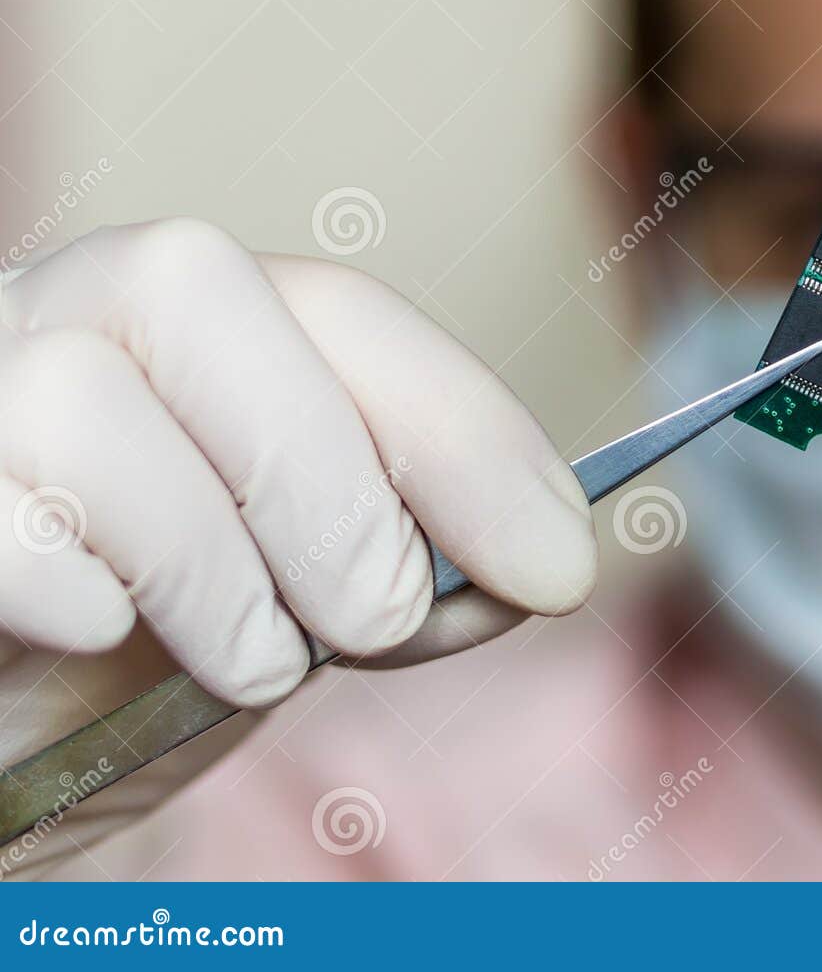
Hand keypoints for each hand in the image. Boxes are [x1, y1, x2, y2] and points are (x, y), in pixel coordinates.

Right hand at [0, 219, 595, 873]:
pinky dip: (72, 591)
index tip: (559, 563)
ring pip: (82, 400)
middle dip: (335, 483)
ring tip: (248, 662)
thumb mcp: (314, 597)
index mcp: (189, 318)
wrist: (14, 737)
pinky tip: (101, 639)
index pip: (338, 309)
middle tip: (379, 621)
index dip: (463, 428)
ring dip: (213, 565)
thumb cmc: (162, 647)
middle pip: (203, 292)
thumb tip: (541, 561)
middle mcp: (63, 312)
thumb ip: (416, 559)